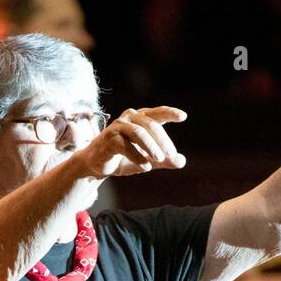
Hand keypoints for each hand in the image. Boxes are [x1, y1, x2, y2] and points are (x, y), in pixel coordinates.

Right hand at [73, 106, 188, 178]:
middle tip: (171, 154)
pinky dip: (137, 157)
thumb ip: (164, 160)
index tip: (182, 116)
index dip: (169, 113)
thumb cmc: (124, 158)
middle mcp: (129, 118)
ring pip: (138, 133)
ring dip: (151, 146)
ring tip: (159, 160)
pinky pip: (125, 145)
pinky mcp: (109, 139)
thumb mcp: (147, 159)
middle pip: (150, 125)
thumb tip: (181, 161)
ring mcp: (118, 127)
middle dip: (162, 140)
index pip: (157, 114)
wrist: (98, 164)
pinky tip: (145, 167)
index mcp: (140, 119)